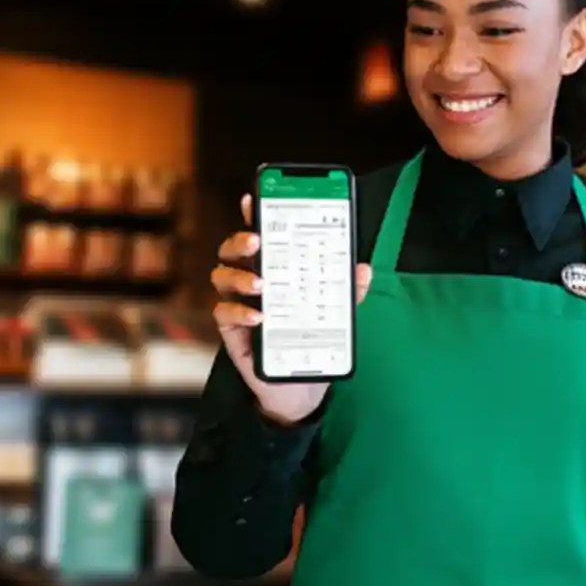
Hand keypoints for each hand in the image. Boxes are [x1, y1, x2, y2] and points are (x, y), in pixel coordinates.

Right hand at [211, 193, 371, 425]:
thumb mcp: (334, 313)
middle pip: (232, 250)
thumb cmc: (309, 337)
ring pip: (221, 276)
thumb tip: (364, 269)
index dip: (254, 215)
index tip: (253, 198)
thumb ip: (347, 291)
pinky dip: (239, 311)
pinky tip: (260, 317)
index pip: (260, 235)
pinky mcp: (232, 331)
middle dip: (240, 240)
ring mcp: (238, 303)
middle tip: (258, 241)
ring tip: (262, 284)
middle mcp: (250, 280)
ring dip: (239, 275)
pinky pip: (223, 313)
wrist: (300, 386)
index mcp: (273, 268)